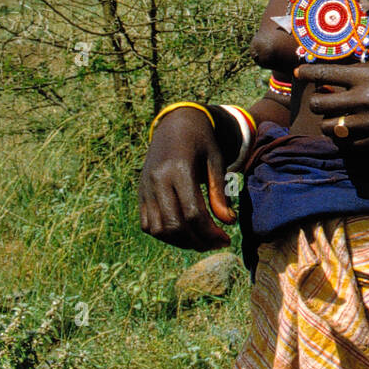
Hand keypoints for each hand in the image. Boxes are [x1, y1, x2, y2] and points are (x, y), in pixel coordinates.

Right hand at [138, 106, 235, 250]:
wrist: (175, 124)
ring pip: (157, 229)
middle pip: (174, 225)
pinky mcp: (140, 193)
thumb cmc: (202, 142)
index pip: (193, 212)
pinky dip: (164, 235)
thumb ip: (219, 191)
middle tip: (216, 244)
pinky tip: (184, 233)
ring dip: (180, 242)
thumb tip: (228, 222)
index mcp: (179, 169)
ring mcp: (145, 188)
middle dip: (197, 241)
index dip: (210, 232)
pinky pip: (147, 224)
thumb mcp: (216, 160)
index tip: (226, 238)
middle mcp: (157, 180)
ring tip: (202, 241)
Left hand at [294, 59, 368, 151]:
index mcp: (368, 75)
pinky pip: (349, 143)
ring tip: (336, 116)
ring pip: (330, 127)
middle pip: (319, 104)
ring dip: (329, 122)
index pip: (325, 74)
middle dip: (317, 101)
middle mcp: (365, 99)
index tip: (299, 73)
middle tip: (323, 98)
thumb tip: (348, 74)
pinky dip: (345, 137)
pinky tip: (351, 130)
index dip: (308, 73)